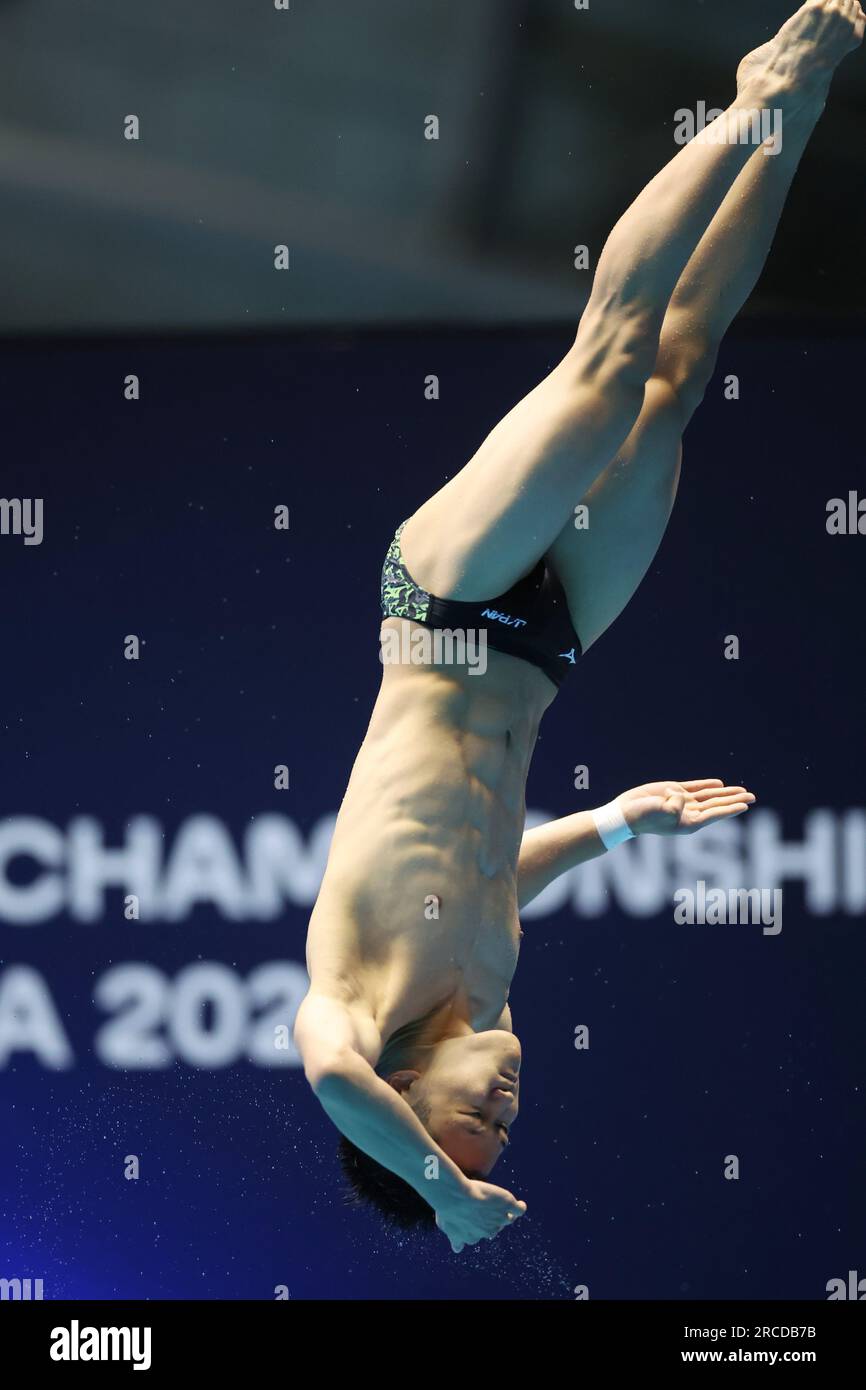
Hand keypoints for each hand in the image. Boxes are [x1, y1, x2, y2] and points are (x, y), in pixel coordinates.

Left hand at [434, 1179, 526, 1253]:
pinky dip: (519, 1207)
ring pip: (507, 1219)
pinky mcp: (507, 1205)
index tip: (472, 1224)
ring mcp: (499, 1219)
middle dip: (489, 1220)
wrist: (457, 1198)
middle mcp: (487, 1232)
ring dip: (505, 1214)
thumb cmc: (447, 1209)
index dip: (474, 1230)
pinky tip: (518, 1204)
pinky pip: (518, 1210)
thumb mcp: (443, 1224)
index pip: (475, 1237)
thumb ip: (452, 1235)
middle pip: (493, 1228)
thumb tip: (457, 1248)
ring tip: (503, 1206)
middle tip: (483, 1208)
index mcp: (471, 1238)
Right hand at [621, 779, 755, 836]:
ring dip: (726, 793)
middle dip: (735, 800)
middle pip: (717, 805)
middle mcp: (688, 814)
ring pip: (709, 797)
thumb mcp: (657, 812)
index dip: (731, 809)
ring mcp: (682, 802)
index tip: (746, 805)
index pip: (715, 814)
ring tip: (742, 790)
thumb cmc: (641, 816)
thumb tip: (682, 796)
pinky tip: (719, 784)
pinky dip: (707, 786)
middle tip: (753, 796)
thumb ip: (672, 805)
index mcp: (688, 823)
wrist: (625, 813)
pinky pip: (695, 788)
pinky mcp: (674, 792)